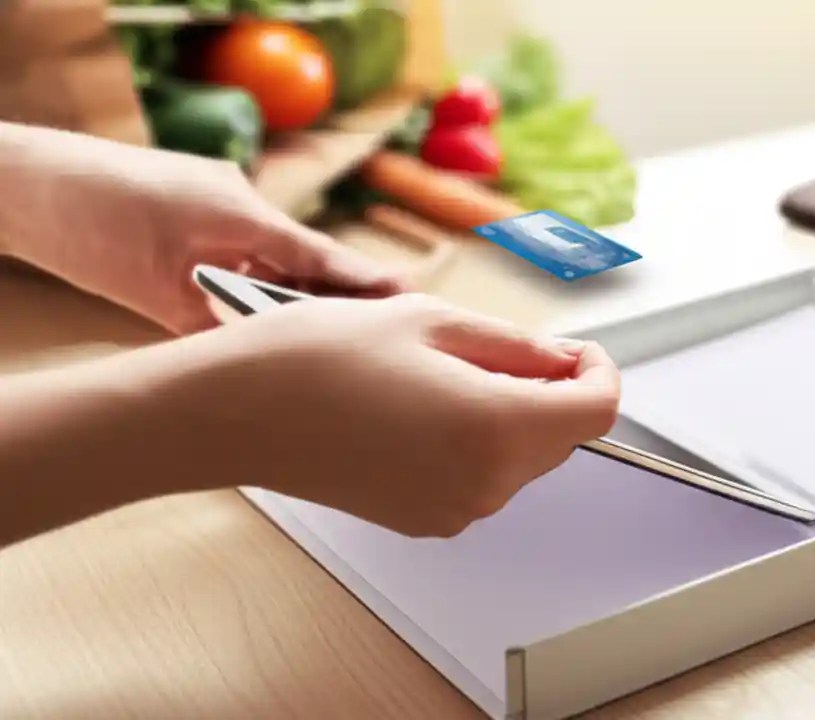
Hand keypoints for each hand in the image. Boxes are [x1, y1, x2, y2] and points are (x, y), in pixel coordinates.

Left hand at [0, 122, 406, 334]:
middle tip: (368, 333)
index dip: (365, 284)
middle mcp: (238, 202)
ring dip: (285, 291)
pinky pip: (242, 247)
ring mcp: (217, 198)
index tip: (409, 300)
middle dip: (328, 297)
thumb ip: (214, 322)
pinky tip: (255, 309)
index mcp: (241, 215)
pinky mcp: (195, 204)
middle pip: (301, 259)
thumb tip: (256, 351)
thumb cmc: (86, 227)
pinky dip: (252, 276)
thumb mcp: (154, 293)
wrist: (25, 184)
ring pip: (271, 256)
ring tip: (314, 335)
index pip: (319, 258)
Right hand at [160, 293, 620, 536]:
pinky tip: (421, 407)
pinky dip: (474, 441)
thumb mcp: (431, 320)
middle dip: (549, 388)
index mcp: (496, 427)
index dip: (597, 370)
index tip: (574, 349)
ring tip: (442, 371)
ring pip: (521, 456)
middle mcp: (484, 484)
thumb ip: (515, 345)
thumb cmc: (316, 357)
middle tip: (496, 347)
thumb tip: (564, 359)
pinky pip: (480, 477)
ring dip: (508, 413)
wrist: (232, 412)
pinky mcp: (423, 519)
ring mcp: (453, 510)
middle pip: (562, 436)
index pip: (597, 409)